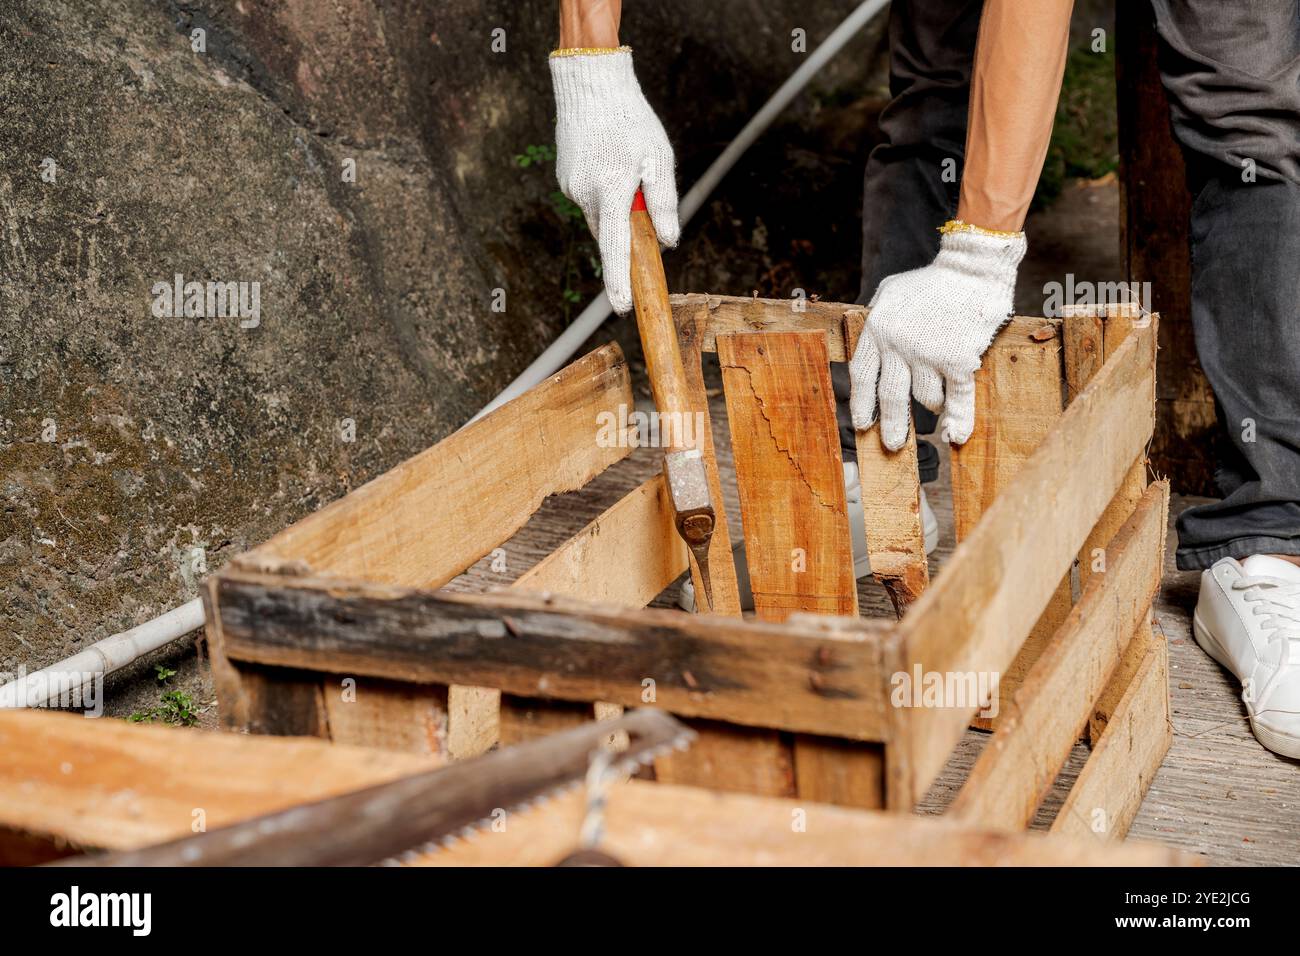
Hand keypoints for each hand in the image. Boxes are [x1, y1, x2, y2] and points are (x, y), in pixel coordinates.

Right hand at [550, 48, 678, 313]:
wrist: (589, 84)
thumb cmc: (631, 119)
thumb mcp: (659, 158)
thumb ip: (664, 202)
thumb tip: (669, 241)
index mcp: (611, 190)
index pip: (615, 248)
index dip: (620, 281)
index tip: (623, 308)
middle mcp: (585, 193)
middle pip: (609, 234)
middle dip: (626, 230)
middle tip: (641, 192)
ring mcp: (571, 187)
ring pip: (600, 215)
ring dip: (615, 207)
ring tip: (624, 166)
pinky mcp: (565, 179)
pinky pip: (589, 198)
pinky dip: (602, 192)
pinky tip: (608, 162)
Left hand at [849, 224, 1025, 449]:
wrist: (971, 268)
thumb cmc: (931, 281)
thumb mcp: (890, 293)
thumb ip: (877, 319)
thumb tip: (870, 349)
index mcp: (878, 329)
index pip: (862, 374)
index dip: (861, 402)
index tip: (862, 424)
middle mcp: (899, 345)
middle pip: (890, 395)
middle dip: (890, 425)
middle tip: (892, 446)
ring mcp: (928, 353)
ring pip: (926, 397)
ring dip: (932, 403)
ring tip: (936, 400)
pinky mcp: (957, 359)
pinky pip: (956, 397)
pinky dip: (958, 418)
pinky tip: (955, 436)